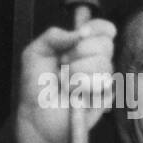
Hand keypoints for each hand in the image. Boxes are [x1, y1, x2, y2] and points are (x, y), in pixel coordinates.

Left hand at [15, 18, 116, 142]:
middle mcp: (96, 59)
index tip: (83, 33)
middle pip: (106, 43)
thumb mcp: (36, 53)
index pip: (103, 29)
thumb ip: (53, 35)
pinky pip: (103, 83)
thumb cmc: (36, 85)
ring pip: (104, 63)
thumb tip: (81, 32)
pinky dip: (83, 86)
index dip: (99, 27)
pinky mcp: (106, 97)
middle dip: (80, 51)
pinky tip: (74, 94)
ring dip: (77, 72)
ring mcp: (103, 78)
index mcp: (82, 46)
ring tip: (65, 82)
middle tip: (63, 63)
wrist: (37, 115)